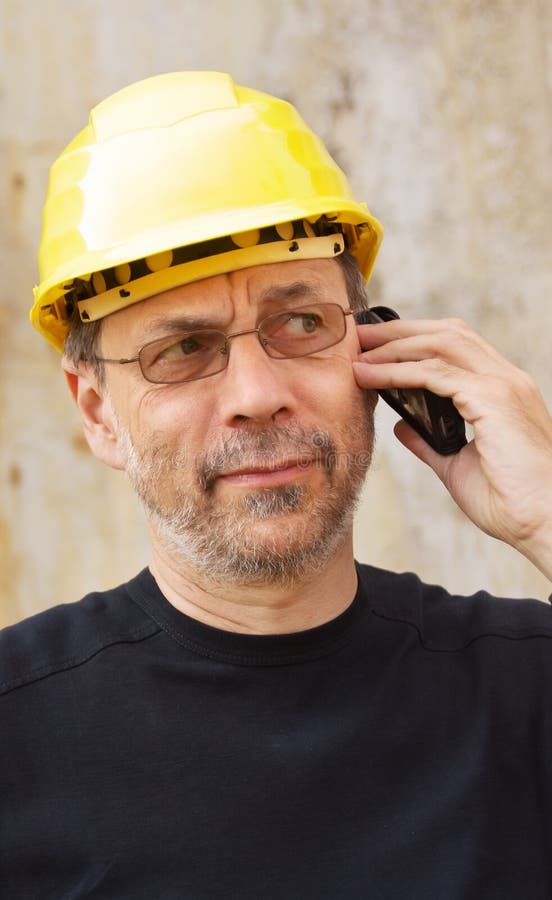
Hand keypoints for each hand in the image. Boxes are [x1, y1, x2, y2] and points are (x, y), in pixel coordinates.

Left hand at [353, 317, 551, 579]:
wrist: (544, 522)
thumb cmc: (510, 502)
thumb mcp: (456, 464)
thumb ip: (429, 441)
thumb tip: (401, 426)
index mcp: (503, 390)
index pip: (458, 345)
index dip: (415, 339)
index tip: (376, 347)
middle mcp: (506, 379)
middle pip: (447, 333)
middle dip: (400, 331)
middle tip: (360, 338)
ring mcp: (503, 385)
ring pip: (440, 344)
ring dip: (395, 345)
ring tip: (359, 353)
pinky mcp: (494, 399)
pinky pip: (435, 373)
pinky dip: (398, 371)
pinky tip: (371, 376)